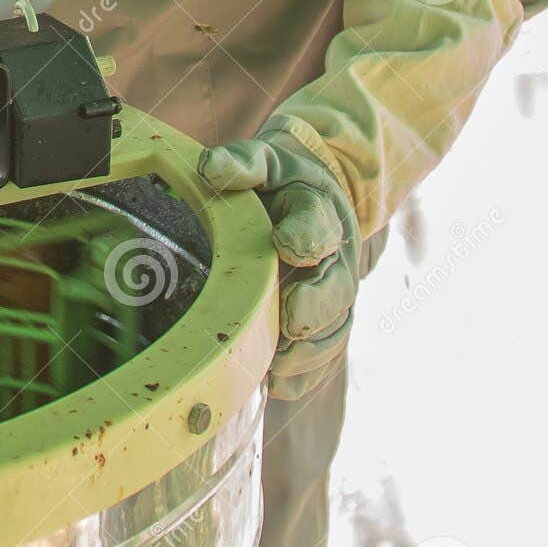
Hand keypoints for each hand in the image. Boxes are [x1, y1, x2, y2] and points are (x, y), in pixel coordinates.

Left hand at [198, 123, 359, 400]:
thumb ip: (241, 163)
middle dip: (314, 307)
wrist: (308, 196)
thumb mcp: (262, 162)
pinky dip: (306, 373)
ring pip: (334, 328)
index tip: (284, 244)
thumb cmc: (275, 182)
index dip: (304, 236)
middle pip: (336, 287)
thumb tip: (211, 169)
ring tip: (276, 365)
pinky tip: (279, 383)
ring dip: (310, 351)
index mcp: (316, 210)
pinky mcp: (327, 321)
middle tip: (289, 320)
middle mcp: (334, 256)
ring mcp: (334, 291)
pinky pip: (326, 355)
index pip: (318, 223)